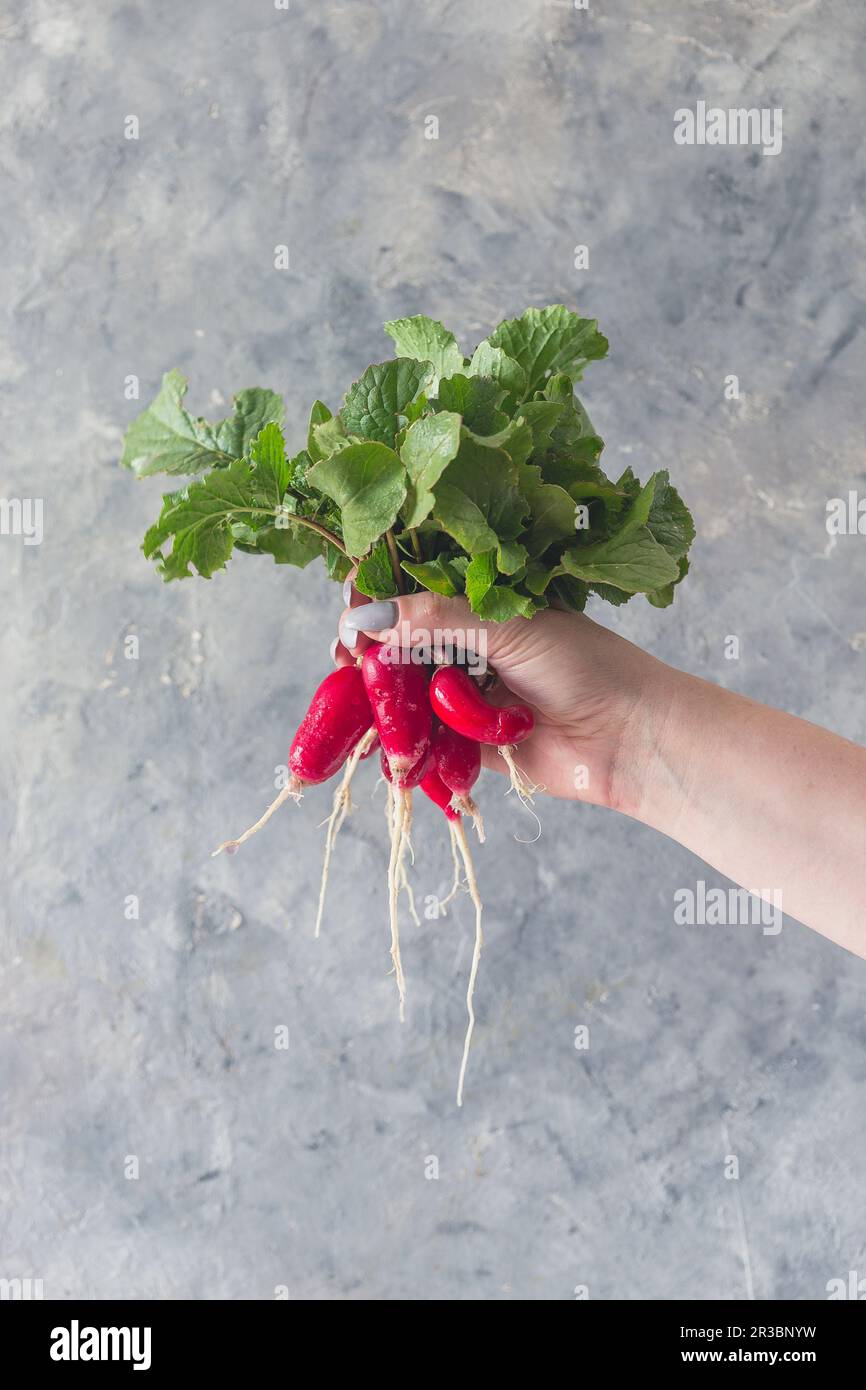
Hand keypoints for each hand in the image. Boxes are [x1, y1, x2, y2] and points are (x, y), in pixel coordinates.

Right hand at [334, 584, 661, 809]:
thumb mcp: (507, 624)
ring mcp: (458, 690)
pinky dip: (400, 741)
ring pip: (396, 690)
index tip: (354, 607)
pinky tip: (384, 741)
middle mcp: (463, 640)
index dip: (373, 592)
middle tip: (348, 658)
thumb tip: (365, 617)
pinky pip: (415, 738)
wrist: (626, 739)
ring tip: (361, 700)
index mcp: (477, 595)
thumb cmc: (583, 665)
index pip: (407, 583)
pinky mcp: (459, 738)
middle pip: (390, 639)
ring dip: (376, 698)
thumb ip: (436, 618)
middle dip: (364, 649)